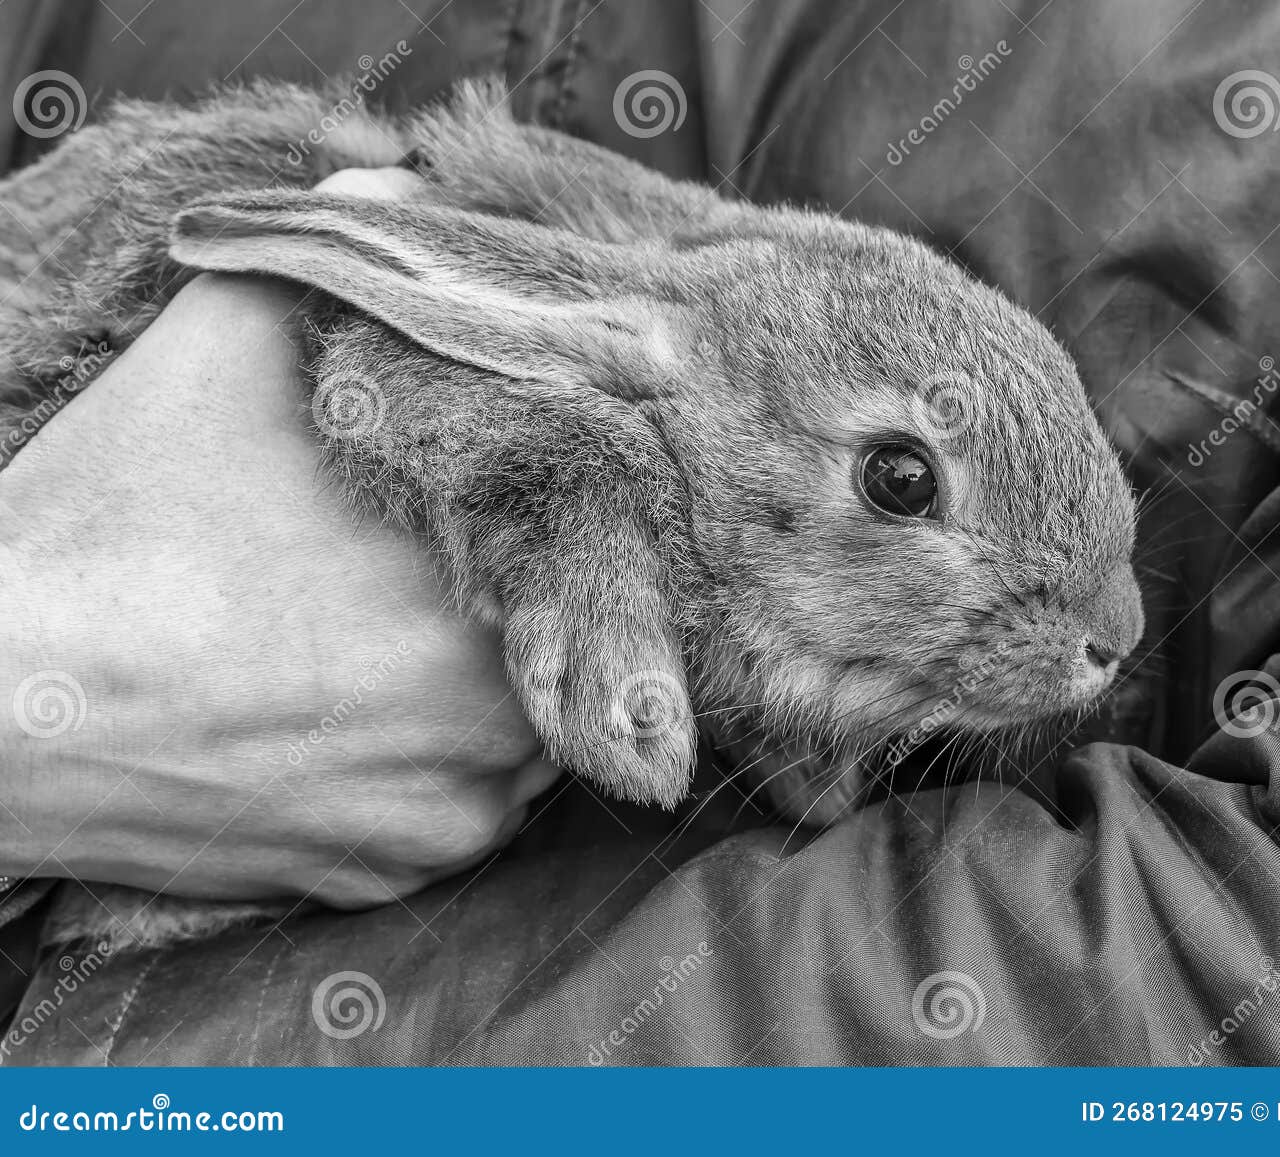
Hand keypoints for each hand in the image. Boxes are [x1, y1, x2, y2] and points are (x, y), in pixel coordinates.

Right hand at [0, 169, 559, 906]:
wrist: (2, 704)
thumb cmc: (116, 525)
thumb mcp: (218, 350)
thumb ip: (334, 259)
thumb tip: (400, 185)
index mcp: (484, 588)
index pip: (592, 554)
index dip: (547, 525)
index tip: (502, 514)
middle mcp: (496, 720)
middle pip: (556, 644)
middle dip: (511, 606)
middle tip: (429, 576)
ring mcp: (448, 813)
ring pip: (521, 736)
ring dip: (480, 692)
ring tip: (383, 646)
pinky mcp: (393, 877)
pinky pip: (459, 813)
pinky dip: (429, 769)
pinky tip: (351, 718)